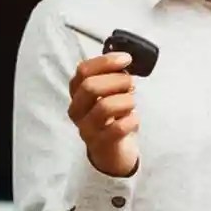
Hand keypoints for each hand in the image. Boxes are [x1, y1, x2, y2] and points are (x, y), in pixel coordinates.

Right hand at [68, 52, 139, 177]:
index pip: (83, 70)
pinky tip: (133, 119)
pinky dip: (132, 120)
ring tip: (131, 104)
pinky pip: (118, 128)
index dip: (106, 62)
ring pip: (104, 107)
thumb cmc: (114, 116)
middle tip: (131, 85)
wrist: (114, 151)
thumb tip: (125, 59)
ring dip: (126, 101)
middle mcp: (77, 110)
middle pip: (90, 87)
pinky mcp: (100, 144)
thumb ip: (113, 76)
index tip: (126, 59)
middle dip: (117, 81)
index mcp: (78, 92)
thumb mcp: (110, 93)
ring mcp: (86, 128)